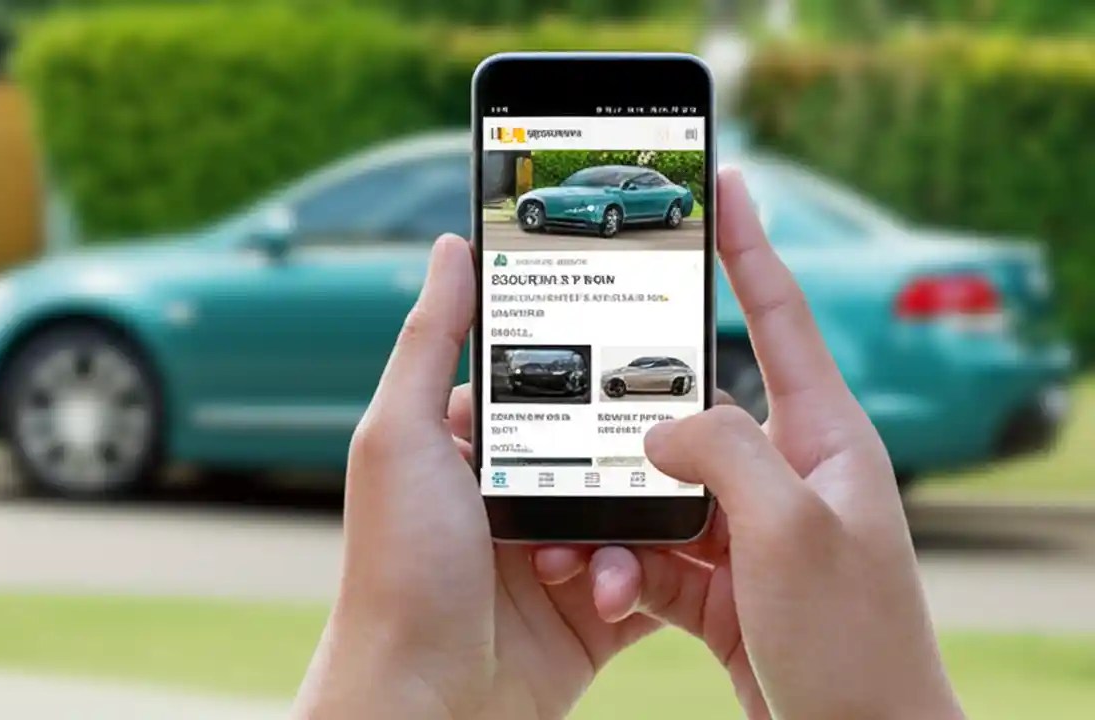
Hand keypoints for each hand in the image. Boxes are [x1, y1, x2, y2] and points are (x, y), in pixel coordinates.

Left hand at [292, 235, 665, 718]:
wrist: (425, 705)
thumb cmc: (397, 571)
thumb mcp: (399, 438)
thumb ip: (430, 340)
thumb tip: (451, 248)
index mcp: (470, 448)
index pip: (542, 385)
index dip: (585, 362)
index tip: (641, 331)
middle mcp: (515, 495)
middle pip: (603, 442)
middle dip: (632, 446)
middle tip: (664, 438)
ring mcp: (557, 553)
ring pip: (635, 507)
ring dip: (632, 524)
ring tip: (600, 545)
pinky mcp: (592, 608)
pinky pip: (647, 576)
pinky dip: (642, 581)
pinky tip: (614, 592)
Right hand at [543, 168, 965, 719]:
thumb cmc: (850, 642)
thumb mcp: (788, 529)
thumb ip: (720, 451)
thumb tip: (656, 428)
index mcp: (825, 440)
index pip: (780, 318)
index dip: (747, 246)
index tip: (721, 185)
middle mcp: (789, 475)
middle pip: (695, 415)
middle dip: (632, 428)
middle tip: (576, 415)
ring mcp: (753, 530)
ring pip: (660, 488)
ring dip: (620, 519)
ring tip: (590, 555)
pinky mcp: (722, 581)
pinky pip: (655, 549)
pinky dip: (624, 565)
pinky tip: (605, 586)